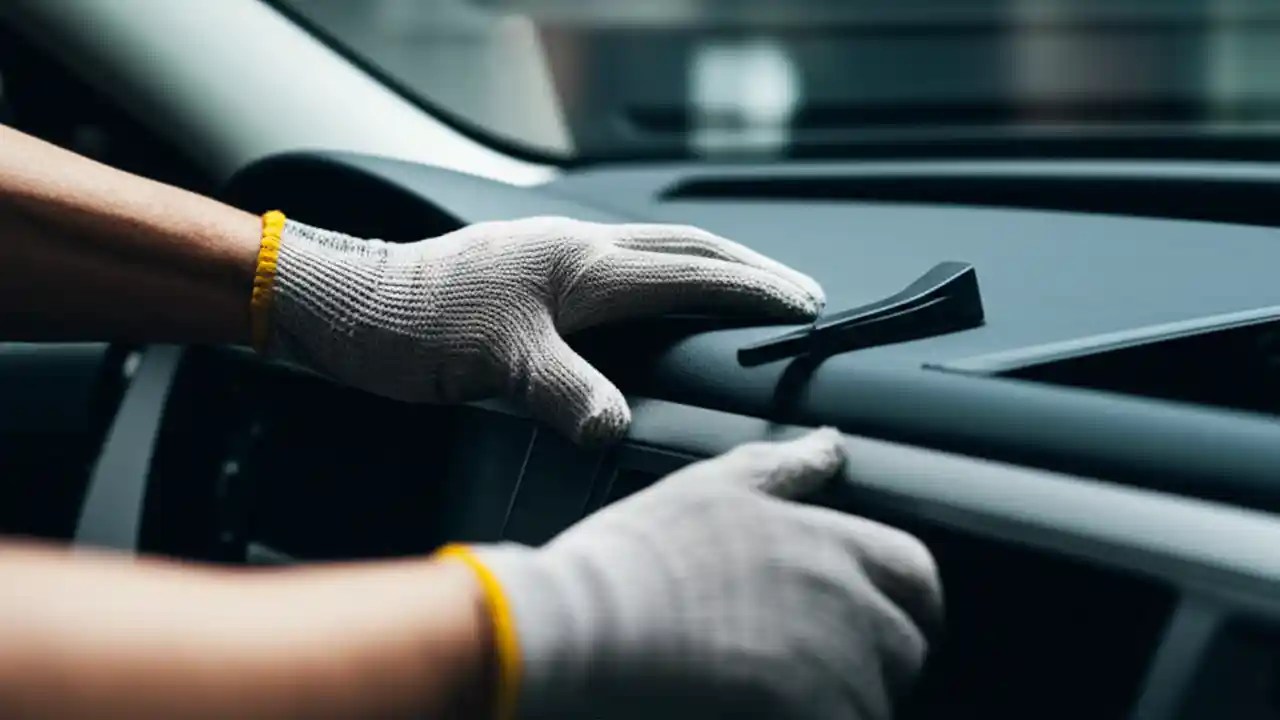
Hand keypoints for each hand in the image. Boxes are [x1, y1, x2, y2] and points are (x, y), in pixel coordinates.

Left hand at [267, 216, 822, 443]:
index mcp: (579, 264)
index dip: (749, 290)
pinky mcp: (533, 273)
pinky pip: (619, 270)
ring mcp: (553, 257)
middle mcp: (574, 250)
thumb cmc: (410, 325)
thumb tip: (617, 427)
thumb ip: (561, 391)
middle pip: (682, 247)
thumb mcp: (491, 364)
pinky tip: (657, 308)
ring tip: (744, 290)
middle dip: (745, 267)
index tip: (801, 305)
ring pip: (651, 252)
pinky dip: (660, 282)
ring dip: (705, 267)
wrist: (344, 302)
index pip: (687, 272)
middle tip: (794, 291)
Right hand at [451, 429, 942, 719]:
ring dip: (844, 699)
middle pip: (906, 645)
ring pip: (876, 699)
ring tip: (775, 691)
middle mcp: (846, 603)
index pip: (916, 573)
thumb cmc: (634, 559)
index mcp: (829, 541)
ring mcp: (834, 670)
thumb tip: (832, 445)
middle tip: (814, 662)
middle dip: (876, 657)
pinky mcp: (812, 718)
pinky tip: (763, 711)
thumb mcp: (711, 488)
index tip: (882, 615)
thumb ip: (785, 467)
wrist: (581, 628)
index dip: (907, 599)